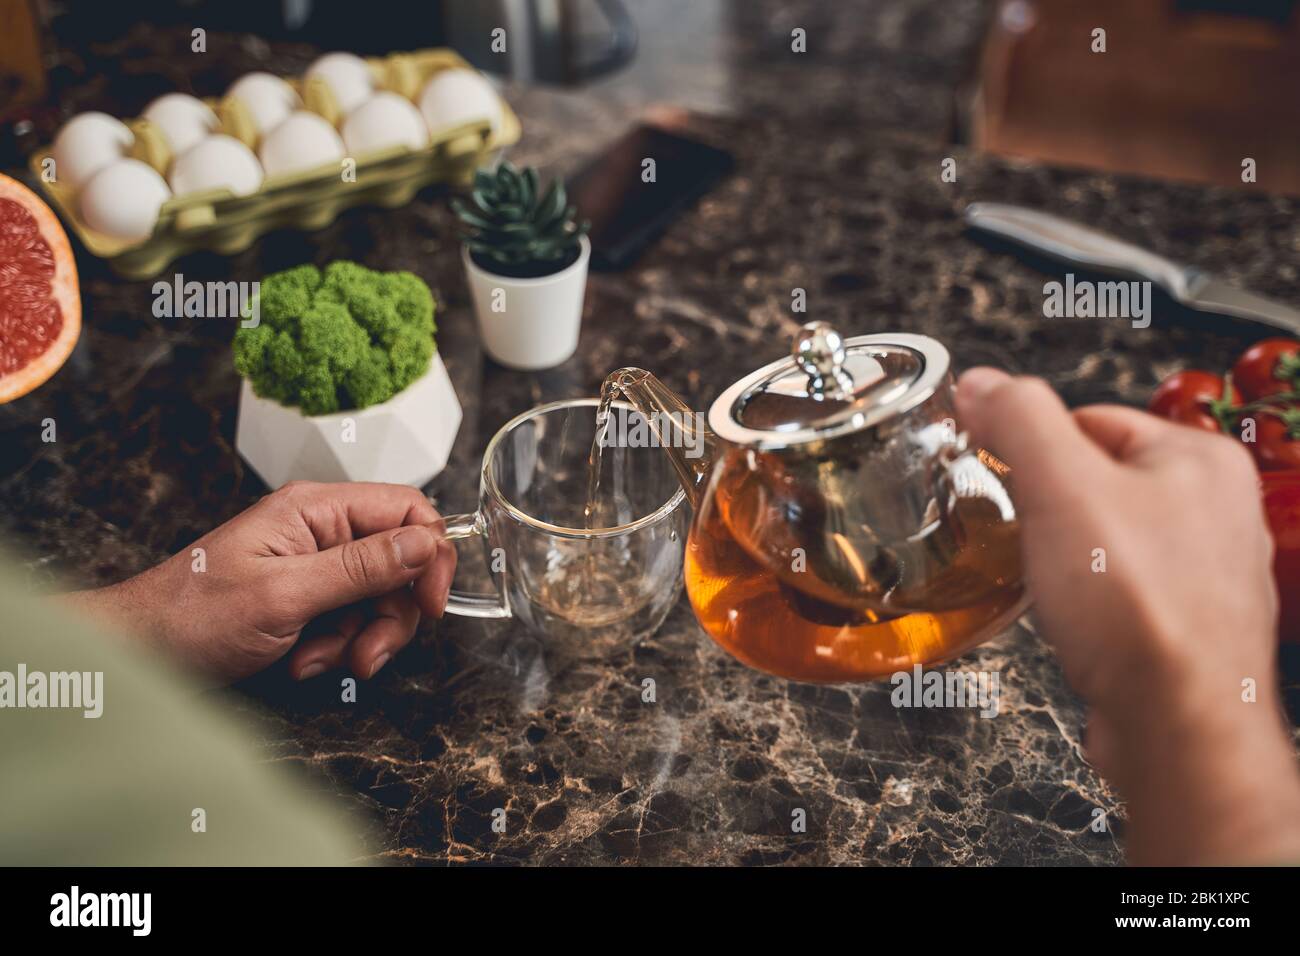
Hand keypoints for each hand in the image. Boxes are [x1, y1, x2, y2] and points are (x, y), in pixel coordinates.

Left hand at [67, 481, 456, 684]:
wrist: (140, 653)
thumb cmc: (194, 616)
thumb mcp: (287, 594)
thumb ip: (362, 567)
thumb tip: (426, 542)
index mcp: (317, 509)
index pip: (408, 511)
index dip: (430, 556)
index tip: (432, 605)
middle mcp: (322, 529)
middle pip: (400, 563)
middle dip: (390, 616)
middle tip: (366, 656)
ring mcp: (315, 564)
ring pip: (379, 599)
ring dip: (360, 639)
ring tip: (317, 662)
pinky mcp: (308, 597)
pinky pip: (350, 621)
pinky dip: (335, 648)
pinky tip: (301, 660)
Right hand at [956, 367, 1299, 864]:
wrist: (1180, 728)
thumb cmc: (1139, 612)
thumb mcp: (1061, 489)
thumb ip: (1020, 421)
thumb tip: (983, 383)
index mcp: (1200, 459)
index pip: (1091, 418)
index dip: (1033, 447)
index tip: (1001, 475)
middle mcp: (1219, 510)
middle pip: (1097, 479)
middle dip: (1050, 508)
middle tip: (1024, 535)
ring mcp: (1210, 572)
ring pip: (1109, 540)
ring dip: (1068, 557)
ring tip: (1049, 583)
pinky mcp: (1191, 625)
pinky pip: (1123, 592)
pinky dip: (1091, 602)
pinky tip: (1076, 622)